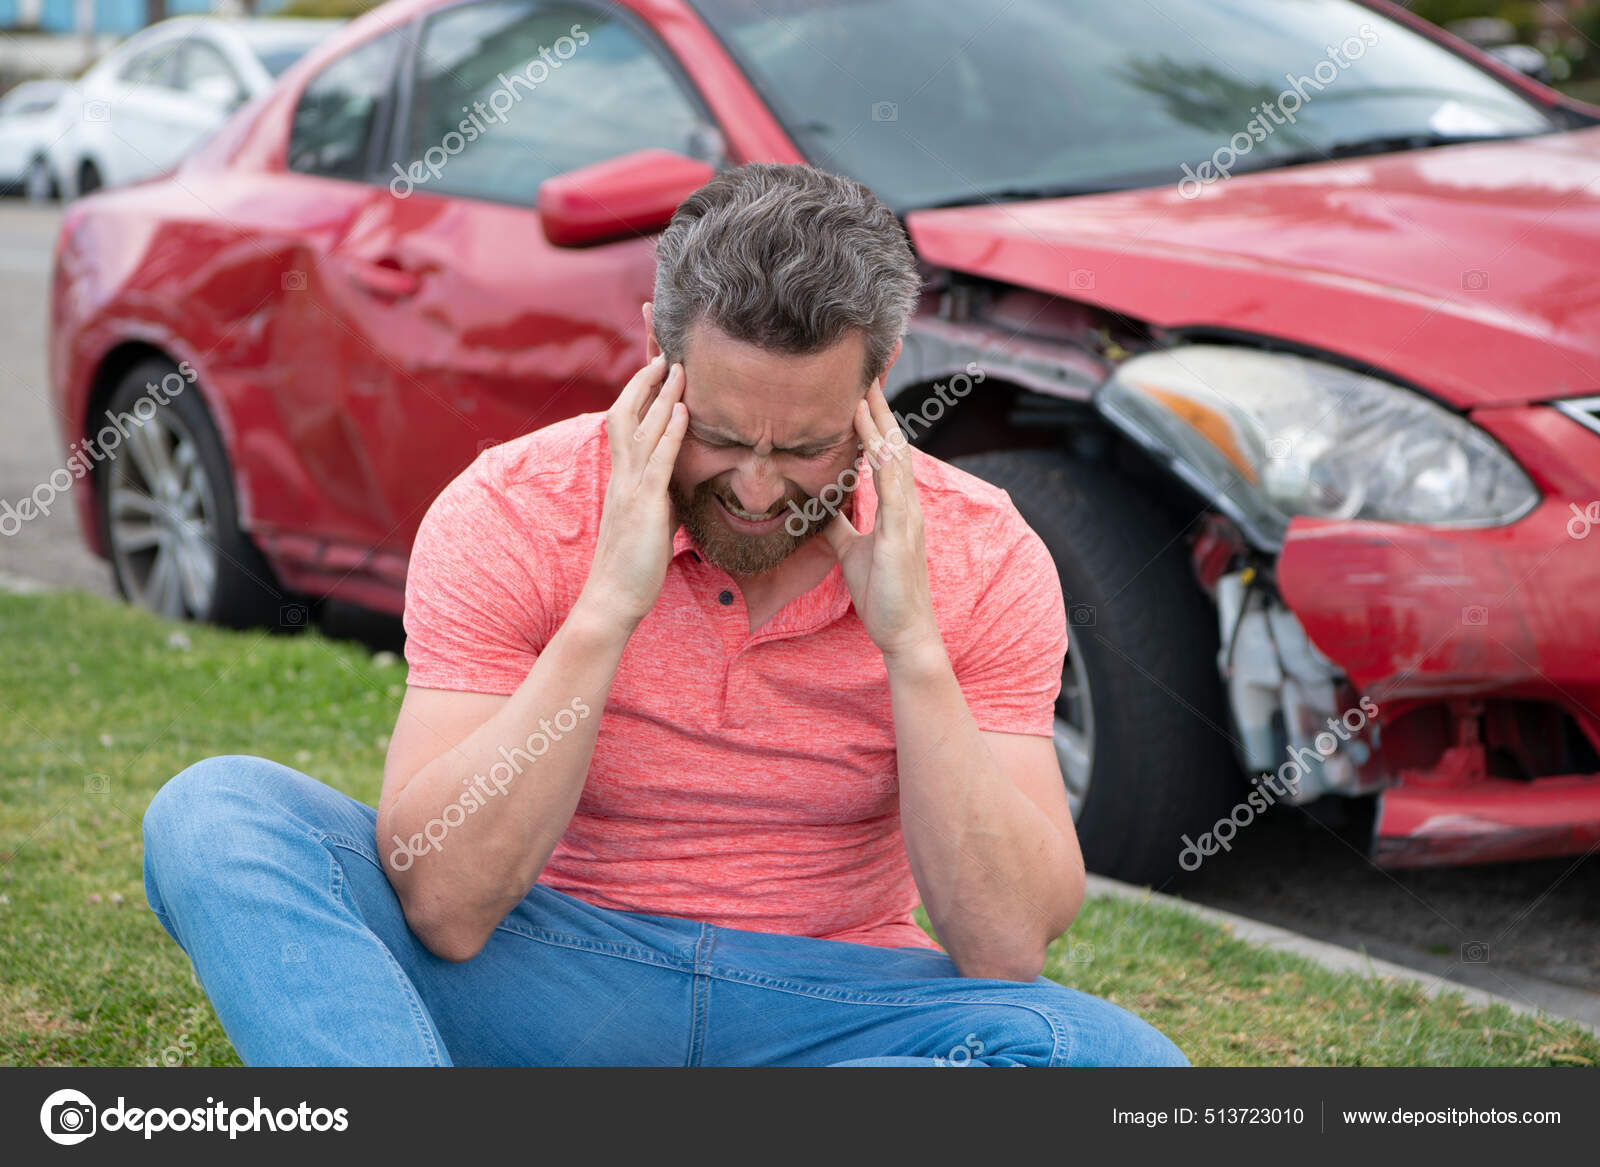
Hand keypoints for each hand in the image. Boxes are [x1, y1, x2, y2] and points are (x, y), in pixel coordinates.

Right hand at [579, 355, 687, 629]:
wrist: (612, 599)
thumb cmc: (633, 566)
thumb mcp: (649, 520)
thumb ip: (658, 496)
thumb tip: (674, 483)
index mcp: (622, 478)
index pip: (625, 424)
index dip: (636, 393)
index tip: (653, 367)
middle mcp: (621, 476)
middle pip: (626, 414)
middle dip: (644, 381)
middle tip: (663, 350)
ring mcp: (630, 489)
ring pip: (643, 430)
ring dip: (662, 396)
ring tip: (679, 367)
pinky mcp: (645, 506)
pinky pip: (658, 460)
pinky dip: (671, 432)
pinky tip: (684, 410)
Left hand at [823, 381, 941, 661]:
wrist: (905, 633)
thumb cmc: (883, 594)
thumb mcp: (851, 551)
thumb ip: (839, 524)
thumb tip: (818, 504)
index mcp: (894, 503)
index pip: (882, 448)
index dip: (872, 414)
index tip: (859, 380)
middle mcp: (905, 501)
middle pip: (893, 439)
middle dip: (880, 401)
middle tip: (870, 363)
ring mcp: (907, 515)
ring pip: (895, 456)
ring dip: (880, 420)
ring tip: (863, 386)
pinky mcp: (903, 532)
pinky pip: (893, 487)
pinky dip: (883, 459)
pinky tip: (873, 437)